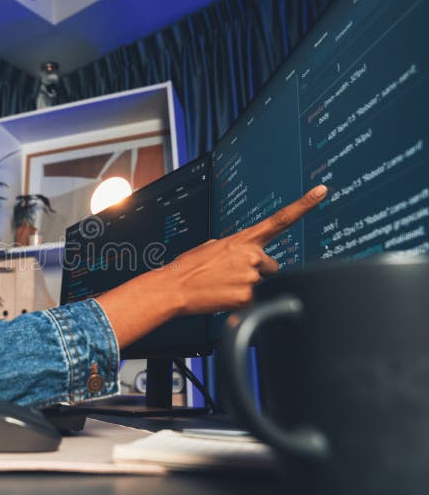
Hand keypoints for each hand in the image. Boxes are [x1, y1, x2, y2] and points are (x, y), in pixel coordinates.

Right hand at [171, 185, 327, 314]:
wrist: (174, 287)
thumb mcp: (213, 247)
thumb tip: (250, 258)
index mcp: (243, 240)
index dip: (304, 205)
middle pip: (271, 267)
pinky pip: (256, 302)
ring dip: (249, 288)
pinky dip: (243, 303)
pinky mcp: (248, 296)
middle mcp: (251, 255)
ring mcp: (251, 276)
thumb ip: (237, 249)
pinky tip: (225, 297)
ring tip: (225, 287)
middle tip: (232, 277)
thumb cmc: (190, 268)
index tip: (321, 191)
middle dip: (257, 274)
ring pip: (264, 285)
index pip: (280, 219)